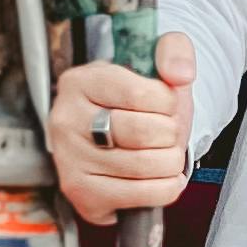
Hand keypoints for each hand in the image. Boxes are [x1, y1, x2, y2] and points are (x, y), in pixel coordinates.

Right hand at [53, 30, 193, 225]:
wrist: (117, 143)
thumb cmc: (137, 105)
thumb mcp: (153, 66)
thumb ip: (173, 51)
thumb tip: (181, 73)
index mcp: (79, 81)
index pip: (139, 93)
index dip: (168, 102)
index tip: (166, 105)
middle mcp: (66, 120)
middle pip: (143, 132)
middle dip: (171, 134)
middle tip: (167, 133)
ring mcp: (70, 160)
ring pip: (146, 165)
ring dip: (171, 161)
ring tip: (164, 153)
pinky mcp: (83, 194)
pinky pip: (144, 195)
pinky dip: (167, 187)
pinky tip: (161, 176)